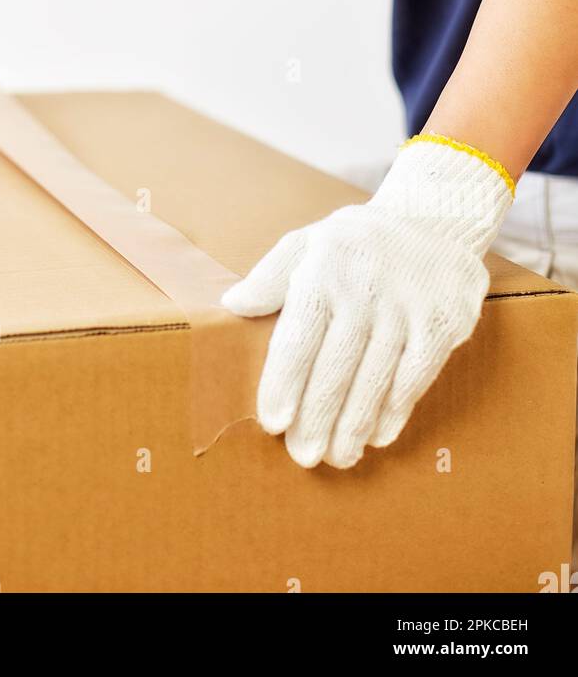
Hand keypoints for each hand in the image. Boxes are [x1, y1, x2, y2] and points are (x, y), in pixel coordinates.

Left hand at [220, 136, 514, 469]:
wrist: (434, 220)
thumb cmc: (357, 242)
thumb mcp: (308, 241)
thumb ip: (271, 276)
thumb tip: (234, 305)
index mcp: (324, 269)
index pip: (299, 337)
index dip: (284, 383)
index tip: (273, 422)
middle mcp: (365, 289)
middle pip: (335, 367)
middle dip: (317, 417)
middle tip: (303, 456)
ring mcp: (406, 308)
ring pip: (375, 379)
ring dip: (353, 424)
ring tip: (337, 456)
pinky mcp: (442, 323)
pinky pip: (415, 377)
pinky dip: (395, 410)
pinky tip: (378, 435)